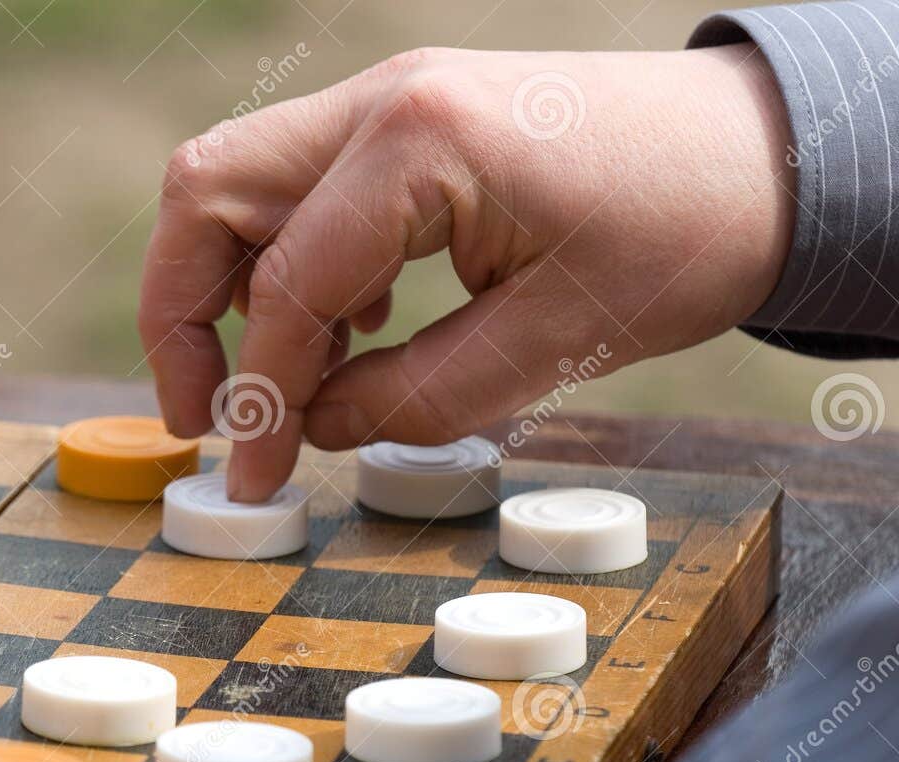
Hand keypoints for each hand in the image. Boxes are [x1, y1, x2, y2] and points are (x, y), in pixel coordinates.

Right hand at [138, 45, 792, 500]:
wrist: (765, 152)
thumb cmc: (680, 233)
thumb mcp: (553, 344)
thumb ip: (414, 398)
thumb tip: (312, 430)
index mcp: (422, 143)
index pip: (284, 283)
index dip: (256, 396)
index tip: (252, 478)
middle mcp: (384, 99)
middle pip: (206, 192)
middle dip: (180, 314)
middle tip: (203, 417)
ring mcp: (390, 98)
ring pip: (236, 180)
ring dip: (221, 285)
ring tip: (272, 385)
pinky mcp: (406, 122)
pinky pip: (297, 186)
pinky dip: (285, 262)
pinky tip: (344, 332)